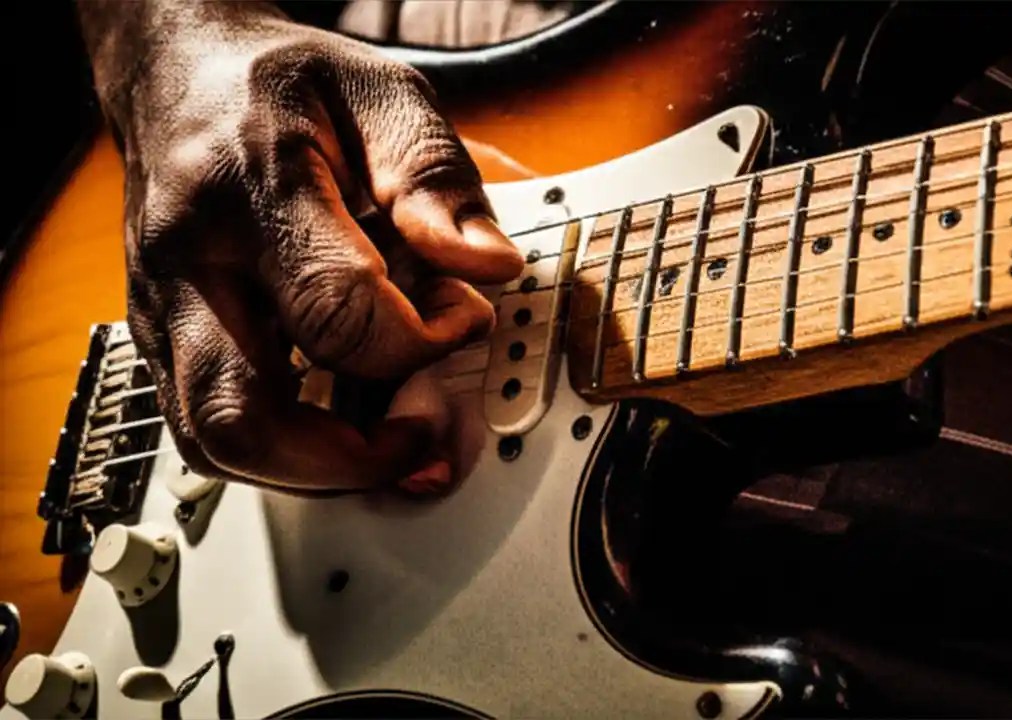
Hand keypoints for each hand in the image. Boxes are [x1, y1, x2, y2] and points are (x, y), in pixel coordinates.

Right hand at [77, 2, 524, 493]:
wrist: (181, 75)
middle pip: (240, 417)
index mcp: (251, 190)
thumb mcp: (379, 93)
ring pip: (213, 442)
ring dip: (311, 471)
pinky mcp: (163, 338)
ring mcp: (163, 310)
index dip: (418, 340)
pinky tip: (336, 425)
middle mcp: (190, 263)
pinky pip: (208, 424)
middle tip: (415, 440)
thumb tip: (486, 265)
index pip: (336, 311)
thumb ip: (436, 178)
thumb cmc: (280, 85)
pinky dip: (282, 448)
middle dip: (346, 459)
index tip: (461, 319)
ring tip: (383, 446)